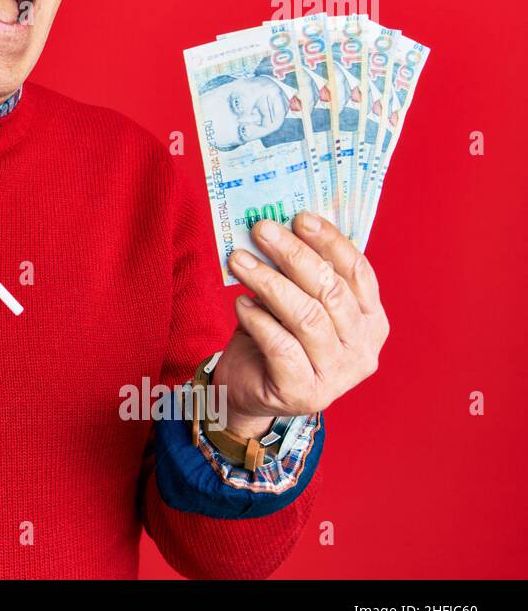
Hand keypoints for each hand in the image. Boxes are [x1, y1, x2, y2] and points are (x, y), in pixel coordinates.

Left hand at [210, 211, 389, 438]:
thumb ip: (300, 274)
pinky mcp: (304, 392)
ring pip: (306, 317)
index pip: (358, 273)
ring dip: (269, 282)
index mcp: (371, 321)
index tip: (300, 217)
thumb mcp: (294, 301)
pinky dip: (258, 320)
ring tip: (239, 260)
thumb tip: (282, 226)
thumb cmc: (275, 338)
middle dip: (294, 255)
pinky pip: (281, 346)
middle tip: (262, 230)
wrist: (248, 391)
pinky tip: (240, 303)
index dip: (331, 242)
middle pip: (331, 291)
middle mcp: (362, 349)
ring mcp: (337, 375)